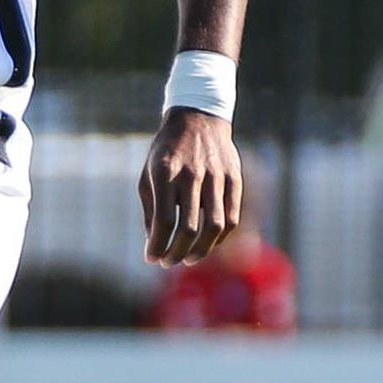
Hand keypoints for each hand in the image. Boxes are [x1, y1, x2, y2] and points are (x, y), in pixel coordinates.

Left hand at [139, 108, 241, 266]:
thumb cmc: (166, 153)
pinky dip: (220, 237)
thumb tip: (154, 244)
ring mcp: (216, 177)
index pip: (164, 220)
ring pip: (214, 226)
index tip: (152, 258)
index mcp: (165, 173)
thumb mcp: (148, 176)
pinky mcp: (235, 179)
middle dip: (177, 252)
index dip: (157, 245)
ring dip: (201, 250)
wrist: (197, 119)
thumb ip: (150, 210)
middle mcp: (192, 175)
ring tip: (189, 259)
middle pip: (188, 228)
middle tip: (168, 263)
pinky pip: (231, 217)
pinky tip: (207, 244)